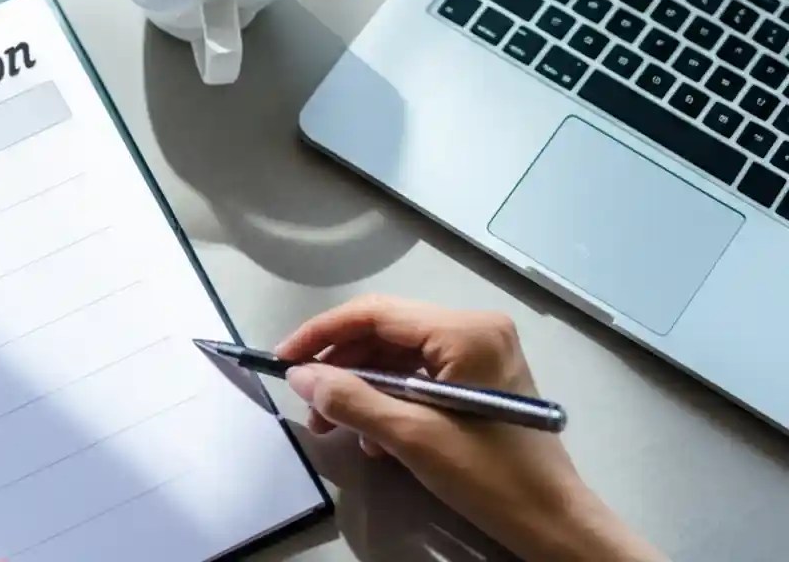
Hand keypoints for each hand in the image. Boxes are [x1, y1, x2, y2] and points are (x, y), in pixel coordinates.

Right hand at [277, 295, 663, 561]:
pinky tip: (372, 436)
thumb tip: (301, 377)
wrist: (552, 520)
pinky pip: (419, 375)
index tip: (283, 358)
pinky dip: (389, 399)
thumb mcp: (412, 437)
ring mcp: (481, 352)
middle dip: (340, 366)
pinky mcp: (480, 377)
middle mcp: (475, 329)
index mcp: (465, 331)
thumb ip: (351, 400)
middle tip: (305, 400)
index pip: (376, 313)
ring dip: (361, 387)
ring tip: (332, 424)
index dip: (323, 333)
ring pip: (398, 355)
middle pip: (386, 332)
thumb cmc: (490, 476)